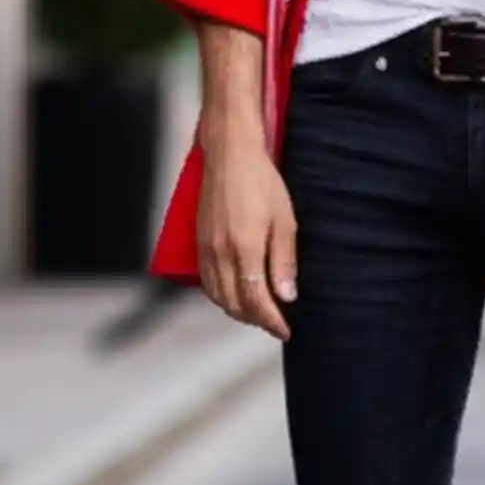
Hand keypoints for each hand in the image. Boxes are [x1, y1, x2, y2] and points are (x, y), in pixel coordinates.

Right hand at [196, 120, 297, 339]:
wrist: (229, 154)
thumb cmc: (262, 182)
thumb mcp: (285, 221)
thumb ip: (283, 262)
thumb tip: (287, 297)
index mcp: (244, 249)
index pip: (256, 301)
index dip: (271, 321)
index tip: (285, 330)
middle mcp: (220, 253)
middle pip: (234, 304)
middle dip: (256, 320)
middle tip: (276, 323)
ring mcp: (205, 248)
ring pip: (217, 296)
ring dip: (238, 310)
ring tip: (260, 312)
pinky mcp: (197, 242)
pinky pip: (206, 281)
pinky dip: (221, 295)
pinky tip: (237, 293)